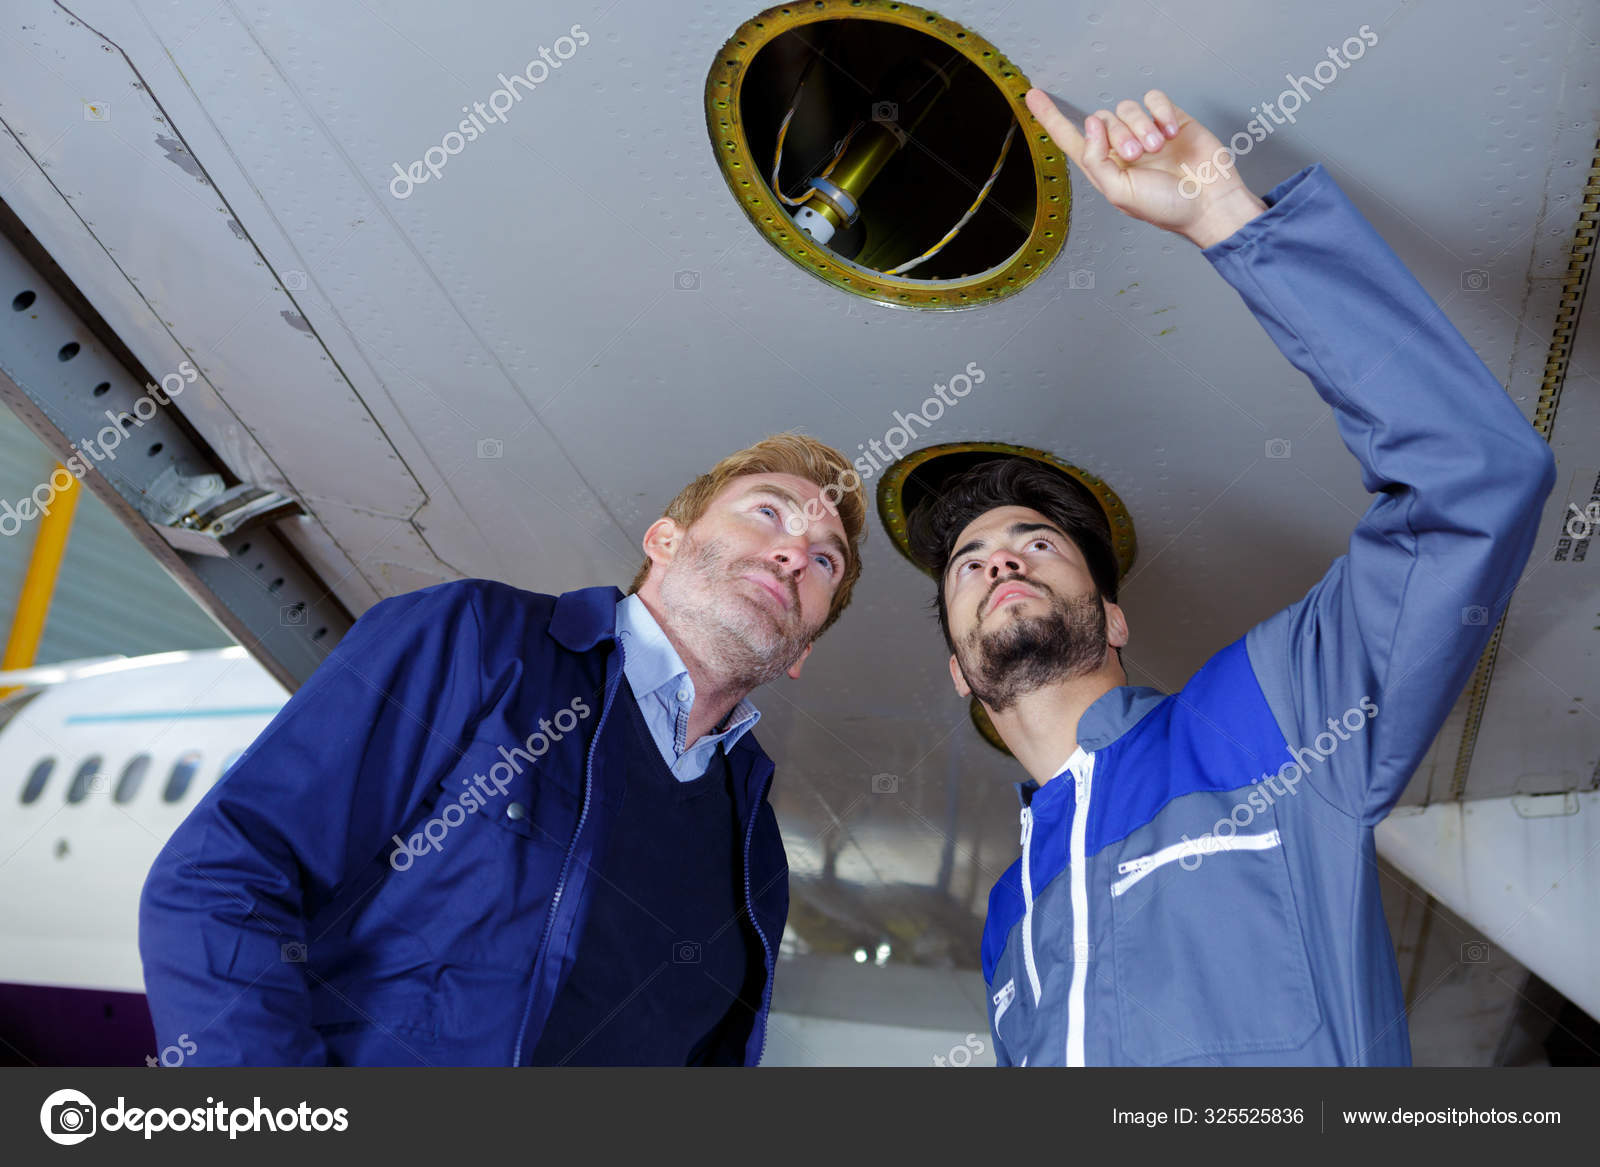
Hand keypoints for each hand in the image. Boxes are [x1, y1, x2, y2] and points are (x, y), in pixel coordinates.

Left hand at [1024, 88, 1266, 248]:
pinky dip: (1159, 112)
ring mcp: (1145, 133)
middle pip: (1101, 119)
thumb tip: (1091, 125)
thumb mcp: (1120, 193)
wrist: (1209, 203)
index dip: (1051, 118)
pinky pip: (1154, 99)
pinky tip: (1170, 133)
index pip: (1071, 140)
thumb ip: (1097, 160)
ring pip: (1127, 107)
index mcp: (1104, 169)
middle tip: (1137, 154)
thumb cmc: (1167, 208)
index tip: (1033, 97)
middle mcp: (1121, 149)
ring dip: (1140, 126)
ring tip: (1156, 148)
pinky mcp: (1169, 119)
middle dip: (1117, 134)